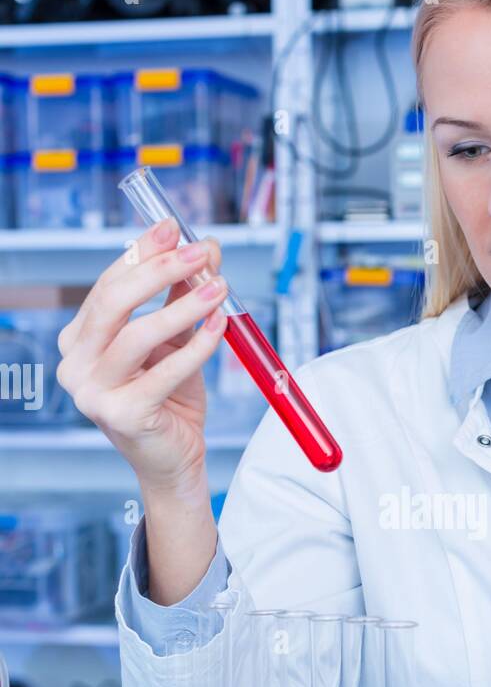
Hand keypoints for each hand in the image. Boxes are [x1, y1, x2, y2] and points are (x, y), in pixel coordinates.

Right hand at [56, 217, 228, 495]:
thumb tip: (205, 246)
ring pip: (136, 335)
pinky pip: (164, 372)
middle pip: (113, 302)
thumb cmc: (170, 399)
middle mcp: (75, 364)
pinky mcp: (122, 416)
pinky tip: (219, 326)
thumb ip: (182, 295)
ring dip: (182, 306)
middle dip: (159, 270)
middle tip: (200, 252)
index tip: (172, 227)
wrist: (176, 459)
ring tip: (219, 288)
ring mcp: (92, 393)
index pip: (107, 285)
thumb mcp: (177, 339)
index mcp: (80, 340)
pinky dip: (196, 346)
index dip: (140, 254)